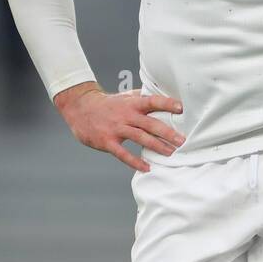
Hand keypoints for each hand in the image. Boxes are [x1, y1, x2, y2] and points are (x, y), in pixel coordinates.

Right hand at [54, 81, 184, 171]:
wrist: (80, 107)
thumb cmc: (107, 104)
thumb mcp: (124, 97)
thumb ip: (141, 97)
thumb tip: (161, 94)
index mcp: (132, 103)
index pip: (152, 101)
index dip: (166, 104)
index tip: (181, 108)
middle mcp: (126, 115)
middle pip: (150, 123)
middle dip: (167, 132)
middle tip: (182, 140)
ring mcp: (116, 128)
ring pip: (140, 138)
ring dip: (156, 146)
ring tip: (170, 153)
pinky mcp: (107, 141)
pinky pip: (123, 154)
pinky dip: (135, 162)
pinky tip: (147, 168)